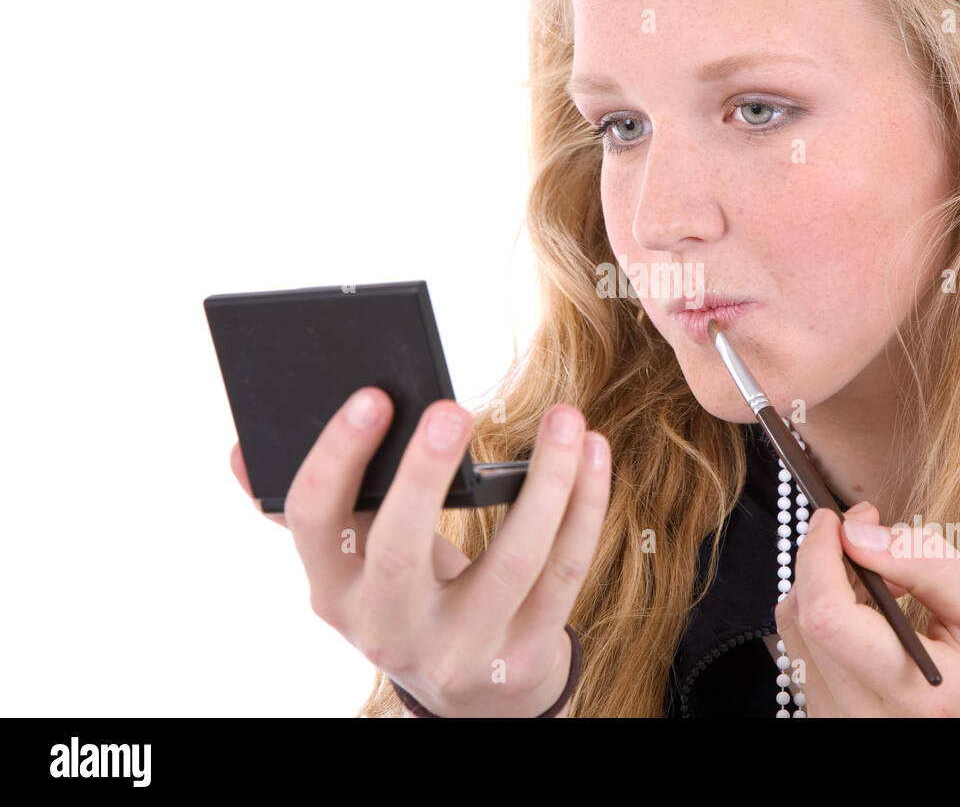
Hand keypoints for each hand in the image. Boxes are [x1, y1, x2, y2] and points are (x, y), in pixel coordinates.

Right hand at [228, 389, 610, 716]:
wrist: (467, 689)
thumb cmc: (406, 594)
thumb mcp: (354, 562)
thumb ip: (315, 508)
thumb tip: (242, 449)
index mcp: (334, 591)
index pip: (314, 523)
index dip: (339, 458)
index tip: (373, 395)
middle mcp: (389, 629)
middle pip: (401, 551)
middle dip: (423, 477)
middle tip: (452, 407)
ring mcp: (462, 648)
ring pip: (513, 561)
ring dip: (547, 482)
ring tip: (567, 418)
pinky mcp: (524, 652)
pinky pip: (565, 572)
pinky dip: (585, 507)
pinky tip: (592, 454)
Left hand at [773, 503, 959, 716]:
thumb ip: (926, 564)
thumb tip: (858, 532)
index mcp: (913, 689)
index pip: (828, 616)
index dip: (818, 556)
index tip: (831, 520)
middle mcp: (864, 716)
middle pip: (802, 618)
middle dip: (824, 560)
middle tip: (866, 533)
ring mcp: (841, 722)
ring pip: (794, 634)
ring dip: (824, 588)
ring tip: (879, 579)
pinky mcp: (830, 720)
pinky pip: (804, 656)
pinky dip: (827, 620)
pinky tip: (866, 614)